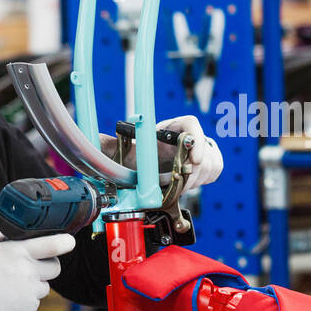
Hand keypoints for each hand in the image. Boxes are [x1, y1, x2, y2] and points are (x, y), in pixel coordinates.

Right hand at [0, 230, 76, 310]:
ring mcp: (28, 293)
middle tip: (30, 267)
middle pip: (55, 268)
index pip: (54, 245)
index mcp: (17, 252)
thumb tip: (15, 230)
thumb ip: (0, 236)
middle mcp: (27, 272)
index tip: (69, 242)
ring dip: (33, 285)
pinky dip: (24, 301)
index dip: (66, 242)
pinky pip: (33, 303)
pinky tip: (6, 299)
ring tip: (9, 286)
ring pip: (43, 287)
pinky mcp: (26, 310)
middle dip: (47, 266)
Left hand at [99, 115, 223, 188]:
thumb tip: (97, 143)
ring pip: (210, 165)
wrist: (152, 164)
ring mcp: (201, 149)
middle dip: (190, 174)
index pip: (190, 124)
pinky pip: (214, 172)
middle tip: (176, 185)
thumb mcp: (128, 149)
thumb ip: (113, 146)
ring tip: (177, 186)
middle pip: (203, 153)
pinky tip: (187, 185)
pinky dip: (202, 181)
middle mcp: (188, 136)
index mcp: (171, 127)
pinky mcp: (207, 163)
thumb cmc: (140, 154)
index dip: (195, 140)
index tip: (192, 159)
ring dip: (194, 181)